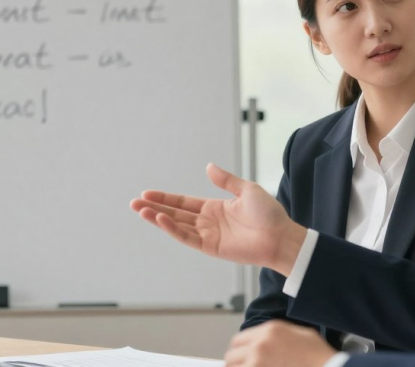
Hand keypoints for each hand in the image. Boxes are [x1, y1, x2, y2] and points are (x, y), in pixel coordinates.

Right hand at [130, 163, 307, 273]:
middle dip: (154, 207)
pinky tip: (160, 219)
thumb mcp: (247, 190)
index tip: (147, 193)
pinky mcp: (211, 248)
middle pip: (175, 214)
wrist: (281, 236)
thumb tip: (208, 166)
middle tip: (134, 202)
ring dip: (158, 218)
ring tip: (140, 209)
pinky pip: (188, 237)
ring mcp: (209, 235)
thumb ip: (226, 180)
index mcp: (216, 208)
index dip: (166, 198)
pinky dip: (173, 229)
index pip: (184, 203)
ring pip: (177, 225)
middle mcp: (209, 222)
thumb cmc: (269, 214)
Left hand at [224, 320, 336, 366]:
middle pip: (231, 356)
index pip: (237, 340)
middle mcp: (260, 345)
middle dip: (236, 364)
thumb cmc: (319, 356)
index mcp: (270, 330)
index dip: (239, 351)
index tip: (242, 358)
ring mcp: (258, 363)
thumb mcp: (300, 334)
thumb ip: (279, 335)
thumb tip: (267, 342)